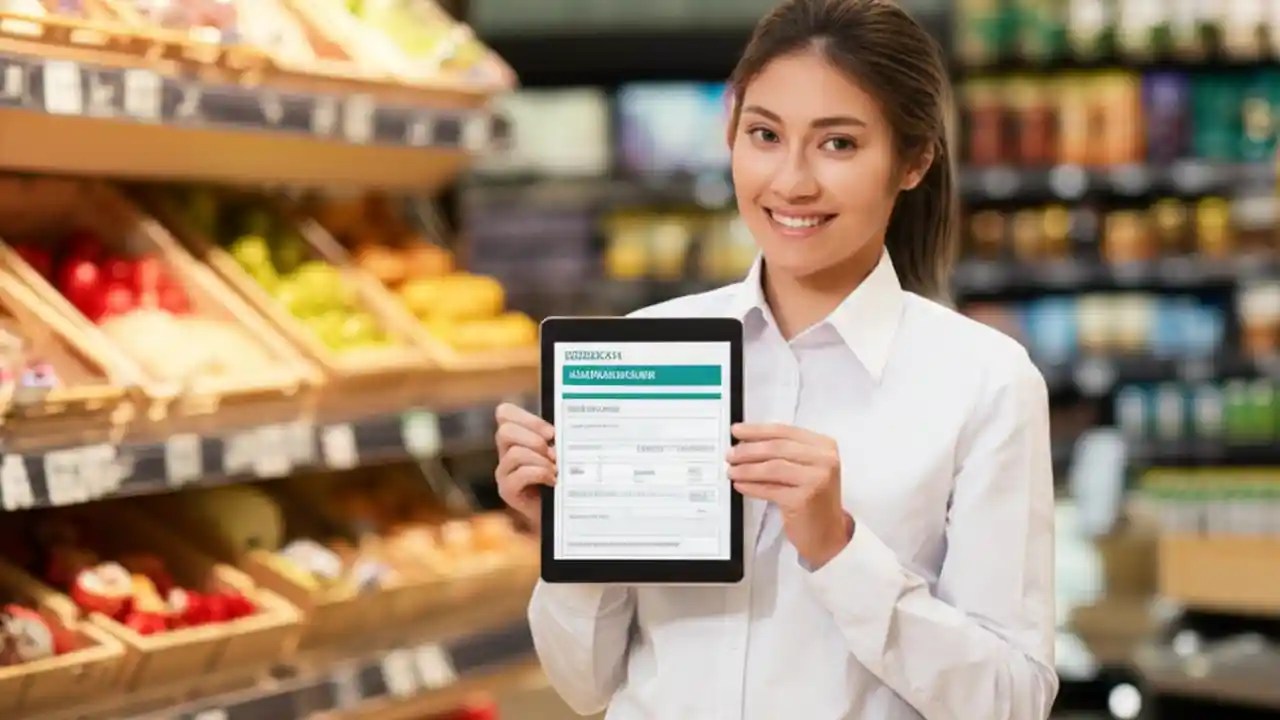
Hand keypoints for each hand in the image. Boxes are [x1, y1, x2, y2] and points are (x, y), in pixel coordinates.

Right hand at [494, 403, 555, 530]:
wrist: (559, 513)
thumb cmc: (560, 479)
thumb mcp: (558, 453)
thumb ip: (554, 439)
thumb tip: (561, 429)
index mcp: (516, 438)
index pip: (505, 413)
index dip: (527, 418)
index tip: (551, 433)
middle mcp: (505, 453)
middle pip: (505, 430)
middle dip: (533, 437)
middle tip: (553, 451)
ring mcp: (504, 472)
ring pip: (514, 452)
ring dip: (540, 459)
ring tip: (555, 469)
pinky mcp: (507, 490)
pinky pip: (519, 474)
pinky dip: (539, 473)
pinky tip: (552, 480)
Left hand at [727, 423, 852, 568]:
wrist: (828, 532)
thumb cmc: (813, 499)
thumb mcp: (805, 468)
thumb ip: (784, 453)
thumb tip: (746, 442)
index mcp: (824, 446)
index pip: (785, 431)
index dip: (757, 430)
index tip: (737, 430)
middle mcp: (824, 460)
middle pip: (777, 447)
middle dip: (748, 450)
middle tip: (730, 454)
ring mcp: (816, 479)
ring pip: (772, 467)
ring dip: (747, 469)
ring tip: (731, 470)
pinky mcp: (804, 499)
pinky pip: (770, 489)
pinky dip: (752, 486)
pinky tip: (740, 485)